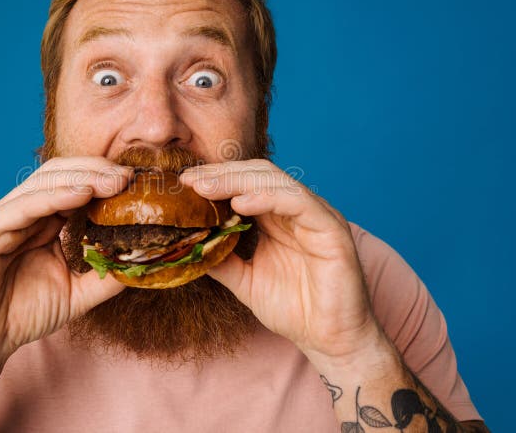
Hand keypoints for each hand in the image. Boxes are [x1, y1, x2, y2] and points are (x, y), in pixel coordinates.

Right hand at [0, 157, 131, 360]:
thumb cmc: (25, 313)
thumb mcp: (79, 292)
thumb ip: (108, 274)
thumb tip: (146, 260)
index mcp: (45, 219)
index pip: (76, 183)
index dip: (106, 179)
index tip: (138, 184)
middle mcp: (24, 211)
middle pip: (62, 174)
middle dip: (97, 171)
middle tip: (129, 177)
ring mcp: (4, 217)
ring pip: (43, 183)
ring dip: (81, 178)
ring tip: (112, 182)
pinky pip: (21, 207)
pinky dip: (52, 197)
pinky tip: (81, 194)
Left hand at [181, 160, 384, 363]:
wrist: (329, 340)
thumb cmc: (295, 310)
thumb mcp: (245, 281)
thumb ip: (221, 259)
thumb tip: (187, 245)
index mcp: (279, 218)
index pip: (245, 183)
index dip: (215, 179)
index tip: (183, 185)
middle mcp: (298, 210)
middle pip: (258, 174)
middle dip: (221, 174)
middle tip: (189, 181)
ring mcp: (316, 216)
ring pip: (276, 181)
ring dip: (237, 181)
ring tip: (206, 188)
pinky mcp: (332, 229)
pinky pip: (299, 202)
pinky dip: (268, 197)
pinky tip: (241, 203)